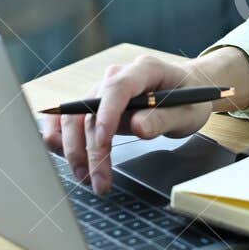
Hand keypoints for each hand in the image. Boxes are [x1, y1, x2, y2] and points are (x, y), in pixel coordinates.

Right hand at [40, 46, 248, 194]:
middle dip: (91, 147)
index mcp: (144, 69)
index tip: (104, 140)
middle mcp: (116, 75)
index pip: (118, 87)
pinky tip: (59, 155)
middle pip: (91, 107)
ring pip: (75, 116)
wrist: (186, 90)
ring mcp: (101, 89)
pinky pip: (68, 118)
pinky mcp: (93, 104)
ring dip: (74, 149)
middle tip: (98, 180)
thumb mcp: (188, 112)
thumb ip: (164, 118)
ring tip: (85, 178)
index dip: (107, 113)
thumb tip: (139, 127)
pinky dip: (59, 136)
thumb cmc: (188, 99)